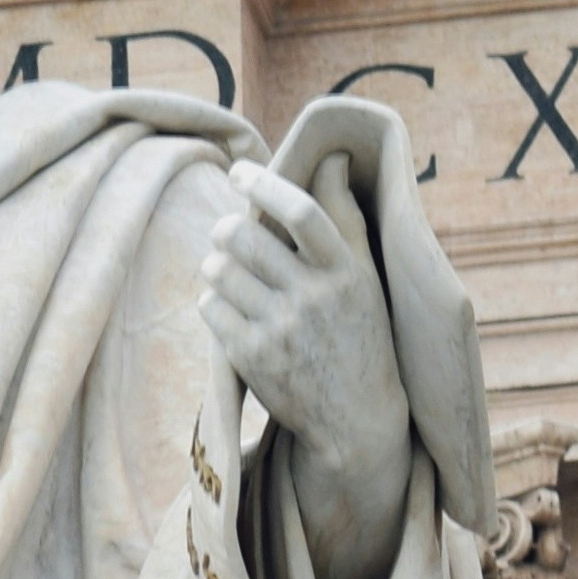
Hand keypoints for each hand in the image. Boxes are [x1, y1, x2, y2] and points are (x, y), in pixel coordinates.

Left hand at [205, 166, 412, 578]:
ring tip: (230, 273)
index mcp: (348, 273)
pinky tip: (230, 307)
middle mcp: (315, 299)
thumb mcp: (366, 278)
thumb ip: (347, 218)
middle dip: (227, 228)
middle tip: (229, 233)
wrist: (356, 419)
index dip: (266, 185)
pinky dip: (213, 300)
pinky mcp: (252, 358)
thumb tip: (333, 159)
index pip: (303, 212)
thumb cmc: (360, 335)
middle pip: (245, 237)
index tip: (241, 171)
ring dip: (217, 264)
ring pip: (219, 269)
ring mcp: (281, 330)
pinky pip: (211, 307)